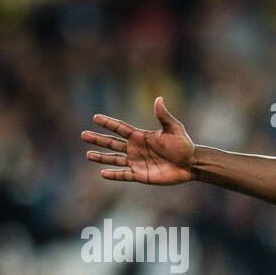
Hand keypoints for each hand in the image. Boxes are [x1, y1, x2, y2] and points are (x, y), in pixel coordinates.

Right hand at [81, 97, 195, 184]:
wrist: (191, 164)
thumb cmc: (183, 145)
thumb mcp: (174, 129)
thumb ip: (163, 116)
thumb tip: (158, 99)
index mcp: (141, 136)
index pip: (120, 129)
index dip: (108, 123)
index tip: (95, 117)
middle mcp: (136, 148)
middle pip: (112, 143)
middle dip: (98, 139)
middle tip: (83, 135)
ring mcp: (137, 162)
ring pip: (115, 159)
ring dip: (101, 157)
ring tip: (88, 155)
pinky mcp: (141, 175)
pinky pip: (124, 175)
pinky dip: (114, 174)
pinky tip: (102, 173)